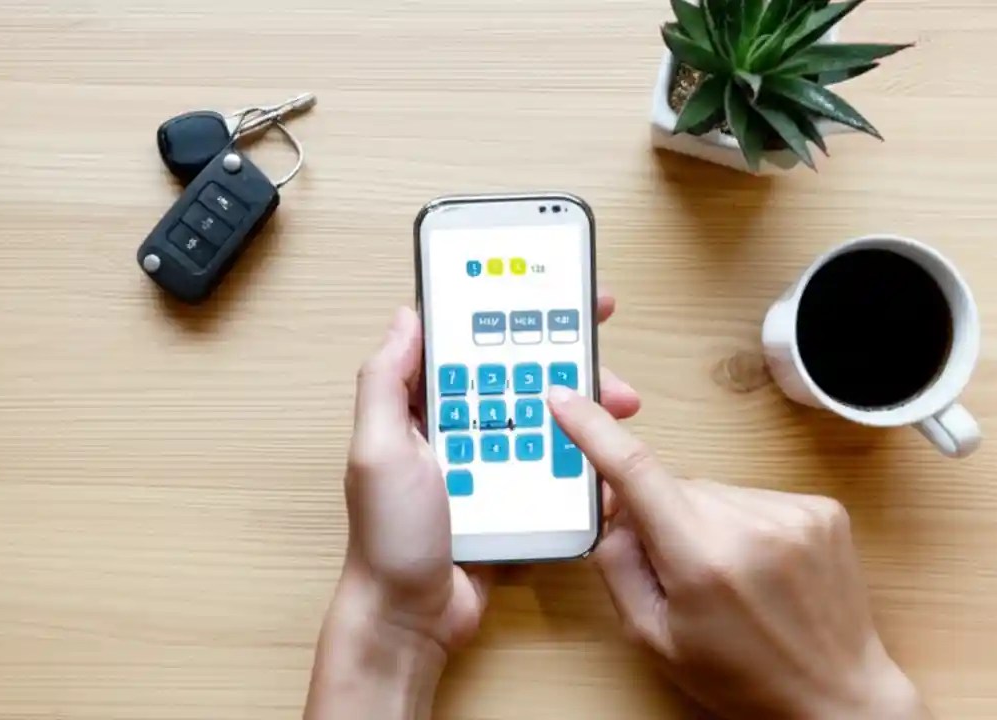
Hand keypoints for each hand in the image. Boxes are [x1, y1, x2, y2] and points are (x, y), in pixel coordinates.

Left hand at [305, 295, 640, 719]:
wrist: (412, 618)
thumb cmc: (388, 538)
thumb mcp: (377, 450)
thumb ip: (386, 381)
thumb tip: (409, 314)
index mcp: (418, 406)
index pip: (466, 340)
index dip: (505, 309)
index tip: (550, 288)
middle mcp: (454, 426)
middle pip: (515, 372)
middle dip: (561, 354)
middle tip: (602, 343)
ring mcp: (487, 461)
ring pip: (542, 415)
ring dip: (581, 402)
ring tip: (618, 400)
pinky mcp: (513, 495)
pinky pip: (551, 462)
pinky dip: (580, 452)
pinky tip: (605, 448)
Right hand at [548, 387, 929, 719]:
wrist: (835, 695)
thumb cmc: (742, 678)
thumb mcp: (652, 636)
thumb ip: (617, 564)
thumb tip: (609, 505)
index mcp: (701, 560)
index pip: (635, 472)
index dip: (594, 430)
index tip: (566, 401)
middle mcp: (750, 525)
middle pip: (674, 486)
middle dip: (662, 517)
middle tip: (678, 571)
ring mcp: (793, 512)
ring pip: (714, 491)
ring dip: (706, 520)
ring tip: (731, 578)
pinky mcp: (821, 508)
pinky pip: (753, 496)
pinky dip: (744, 523)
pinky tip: (761, 568)